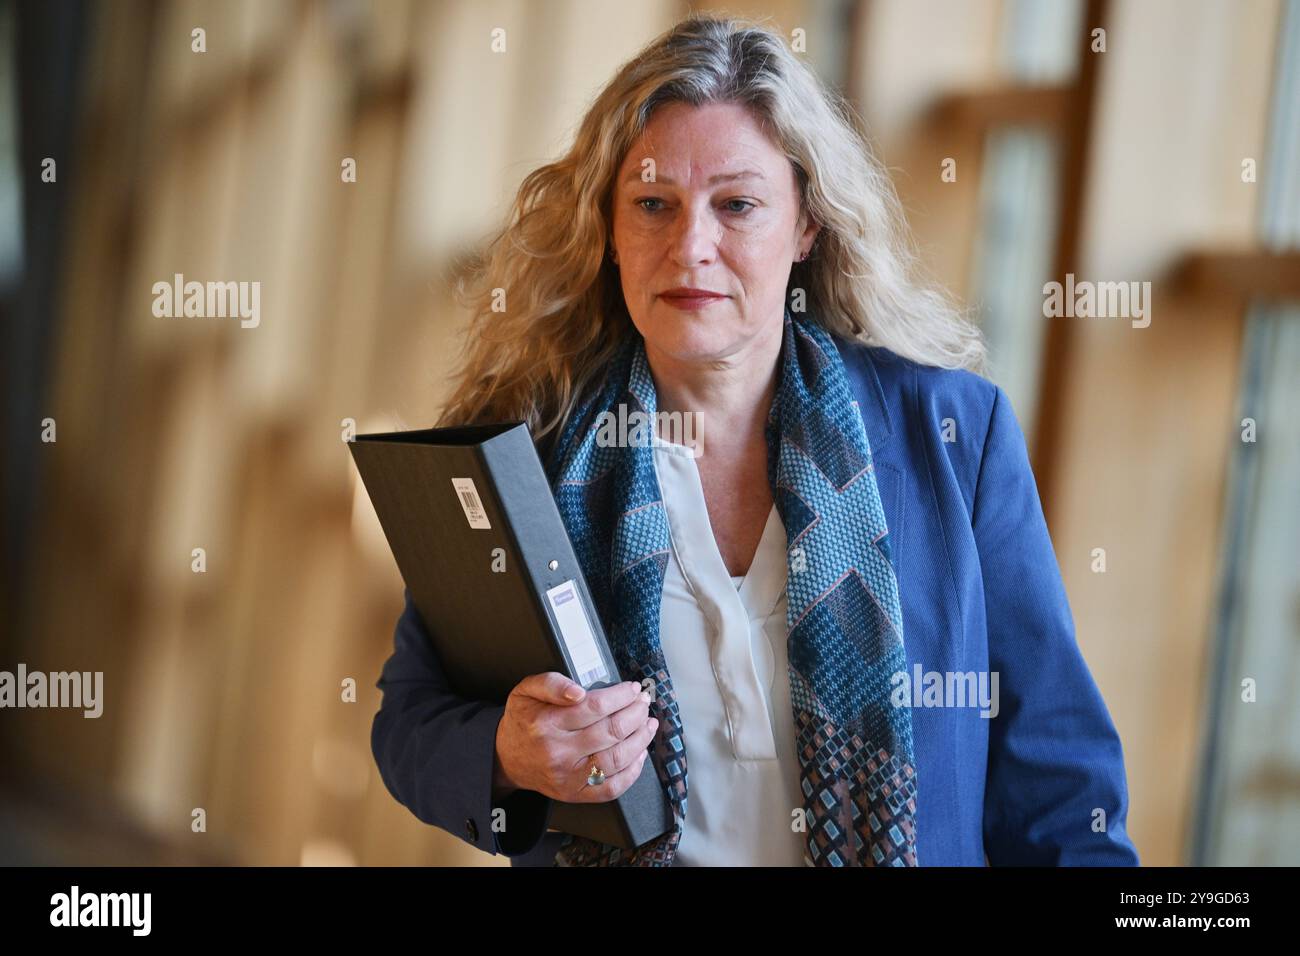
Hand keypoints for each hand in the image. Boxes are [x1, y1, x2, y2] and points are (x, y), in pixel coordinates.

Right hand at [493, 673, 656, 802]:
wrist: (507, 759)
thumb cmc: (523, 721)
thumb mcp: (525, 691)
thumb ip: (550, 682)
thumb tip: (577, 691)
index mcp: (546, 723)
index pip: (595, 706)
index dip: (621, 696)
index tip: (632, 689)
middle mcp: (558, 752)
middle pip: (611, 731)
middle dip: (635, 713)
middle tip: (643, 703)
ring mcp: (568, 777)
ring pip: (617, 758)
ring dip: (641, 739)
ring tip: (648, 724)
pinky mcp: (575, 794)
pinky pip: (612, 787)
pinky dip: (633, 772)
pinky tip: (639, 754)